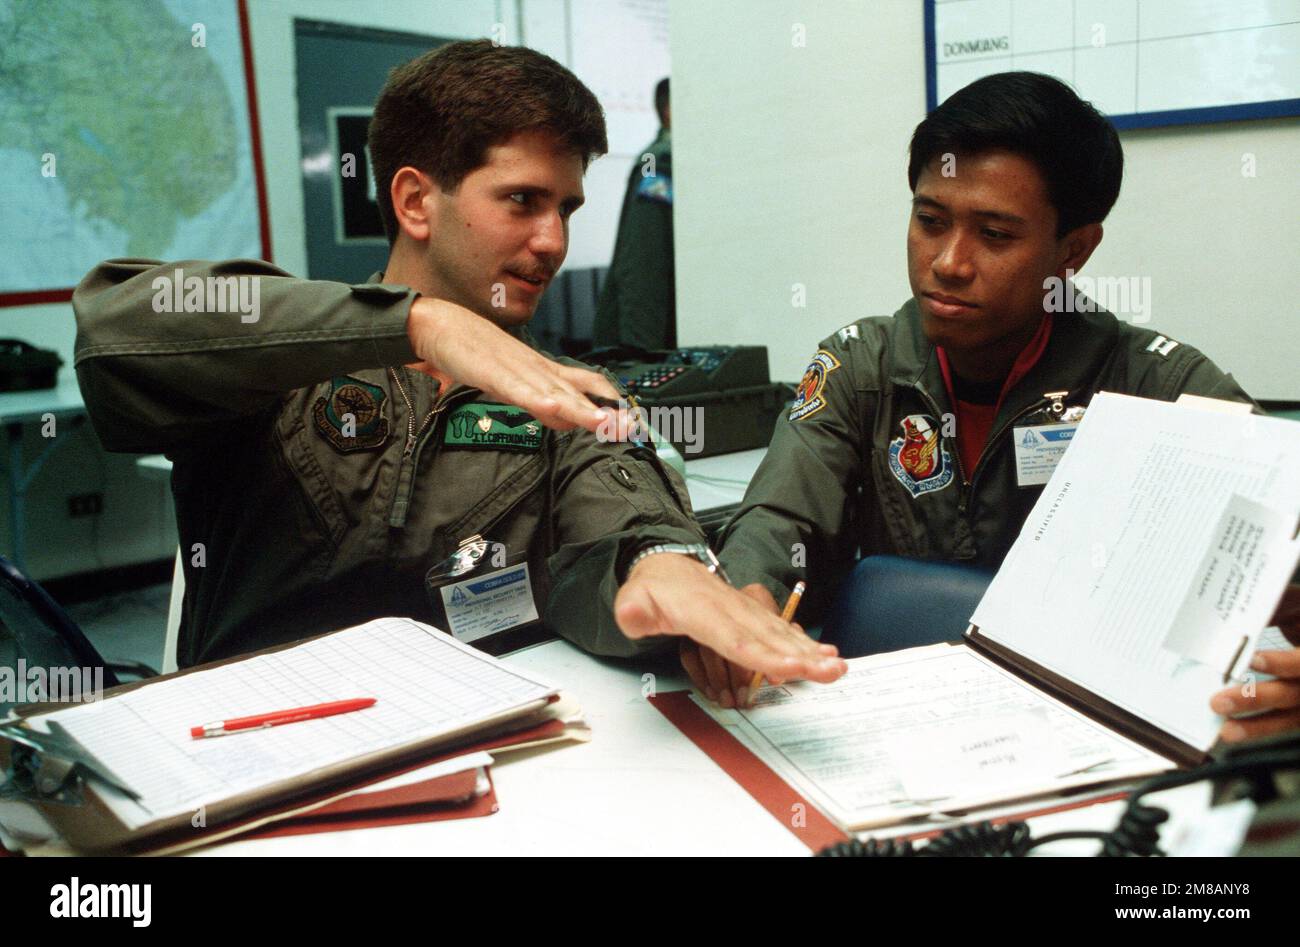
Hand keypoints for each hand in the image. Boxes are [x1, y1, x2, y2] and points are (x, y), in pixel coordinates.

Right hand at [406, 296, 623, 432]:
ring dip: (581, 409)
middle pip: (579, 393)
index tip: (632, 419)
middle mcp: (538, 369)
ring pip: (556, 393)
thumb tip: (563, 419)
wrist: (445, 327)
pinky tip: (553, 408)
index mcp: (544, 370)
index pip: (587, 384)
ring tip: (604, 423)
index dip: (611, 401)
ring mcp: (519, 371)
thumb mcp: (517, 381)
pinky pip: (519, 391)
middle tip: (629, 429)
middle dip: (605, 412)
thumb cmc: (478, 354)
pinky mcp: (495, 375)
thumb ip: (540, 400)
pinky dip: (537, 400)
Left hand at [615, 557, 845, 702]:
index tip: (790, 667)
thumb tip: (632, 614)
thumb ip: (633, 610)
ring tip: (837, 668)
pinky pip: (780, 631)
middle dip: (801, 657)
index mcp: (702, 611)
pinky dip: (804, 643)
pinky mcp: (753, 615)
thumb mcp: (633, 599)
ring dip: (810, 652)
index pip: (735, 639)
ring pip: (779, 634)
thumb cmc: (652, 589)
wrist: (666, 566)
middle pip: (768, 638)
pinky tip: (826, 656)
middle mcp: (731, 610)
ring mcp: (745, 611)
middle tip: (831, 672)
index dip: (763, 655)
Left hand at [1211, 583, 1299, 742]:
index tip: (1251, 659)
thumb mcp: (1296, 604)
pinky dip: (1257, 728)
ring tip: (1225, 731)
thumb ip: (1275, 604)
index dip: (1280, 662)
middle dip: (1256, 698)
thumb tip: (1240, 608)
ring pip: (1289, 718)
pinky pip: (1281, 723)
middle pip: (1292, 694)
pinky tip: (1229, 731)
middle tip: (1218, 702)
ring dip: (1256, 726)